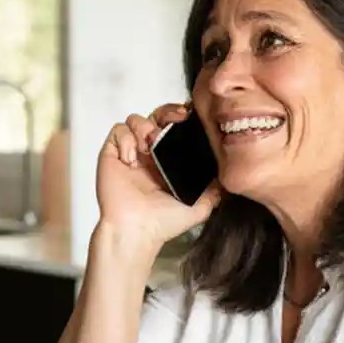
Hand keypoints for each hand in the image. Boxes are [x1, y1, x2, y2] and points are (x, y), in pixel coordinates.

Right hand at [95, 104, 221, 249]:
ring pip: (136, 119)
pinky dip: (126, 139)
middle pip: (157, 115)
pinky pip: (118, 131)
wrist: (138, 230)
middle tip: (174, 121)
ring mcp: (130, 152)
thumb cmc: (165, 222)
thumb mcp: (201, 206)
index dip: (181, 116)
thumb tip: (231, 175)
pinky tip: (131, 160)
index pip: (175, 127)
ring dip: (144, 127)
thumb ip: (216, 190)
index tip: (188, 117)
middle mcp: (150, 153)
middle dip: (166, 112)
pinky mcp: (112, 154)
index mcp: (169, 160)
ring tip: (148, 148)